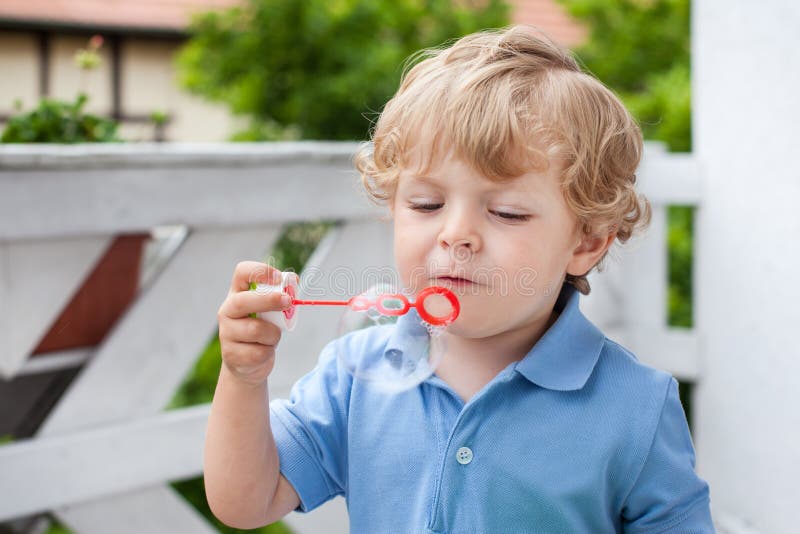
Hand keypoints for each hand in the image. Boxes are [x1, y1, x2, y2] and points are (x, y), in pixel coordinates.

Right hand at [217, 261, 293, 386]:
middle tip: (288, 302)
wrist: (247, 363)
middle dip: (269, 300)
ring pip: (256, 330)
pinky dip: (268, 352)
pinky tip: (263, 351)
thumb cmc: (262, 331)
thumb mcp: (271, 312)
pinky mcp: (231, 355)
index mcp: (237, 294)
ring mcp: (226, 333)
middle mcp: (227, 311)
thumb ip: (281, 297)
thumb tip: (294, 281)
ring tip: (272, 337)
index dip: (260, 271)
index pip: (242, 273)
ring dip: (273, 334)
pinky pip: (258, 352)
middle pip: (243, 301)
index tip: (278, 278)